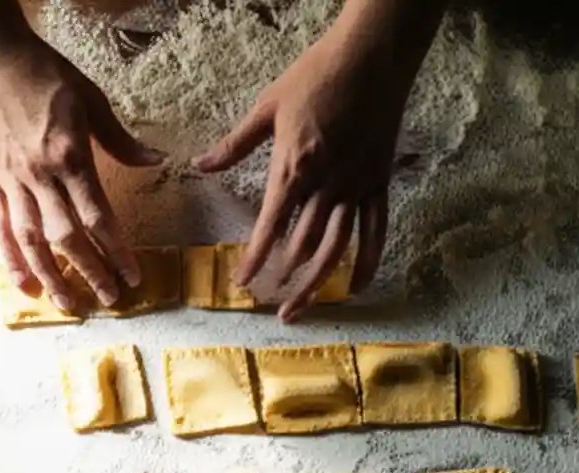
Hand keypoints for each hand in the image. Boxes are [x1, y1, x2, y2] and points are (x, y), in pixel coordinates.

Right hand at [0, 32, 163, 310]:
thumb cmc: (45, 74)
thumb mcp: (91, 99)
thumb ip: (121, 140)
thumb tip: (156, 161)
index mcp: (69, 156)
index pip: (98, 216)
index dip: (117, 251)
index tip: (133, 275)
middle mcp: (39, 175)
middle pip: (67, 237)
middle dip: (90, 271)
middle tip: (110, 297)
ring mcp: (10, 181)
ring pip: (31, 240)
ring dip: (52, 275)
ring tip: (69, 303)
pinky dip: (10, 259)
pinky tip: (23, 284)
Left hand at [193, 0, 442, 321]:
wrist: (371, 57)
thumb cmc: (315, 76)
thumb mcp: (266, 107)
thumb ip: (234, 144)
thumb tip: (200, 166)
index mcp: (294, 166)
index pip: (270, 225)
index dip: (256, 257)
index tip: (243, 282)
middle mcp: (327, 184)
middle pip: (304, 246)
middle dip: (285, 280)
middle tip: (271, 307)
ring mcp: (356, 186)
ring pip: (338, 247)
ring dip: (318, 282)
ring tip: (301, 308)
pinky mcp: (378, 182)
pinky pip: (375, 230)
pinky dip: (367, 261)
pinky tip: (354, 287)